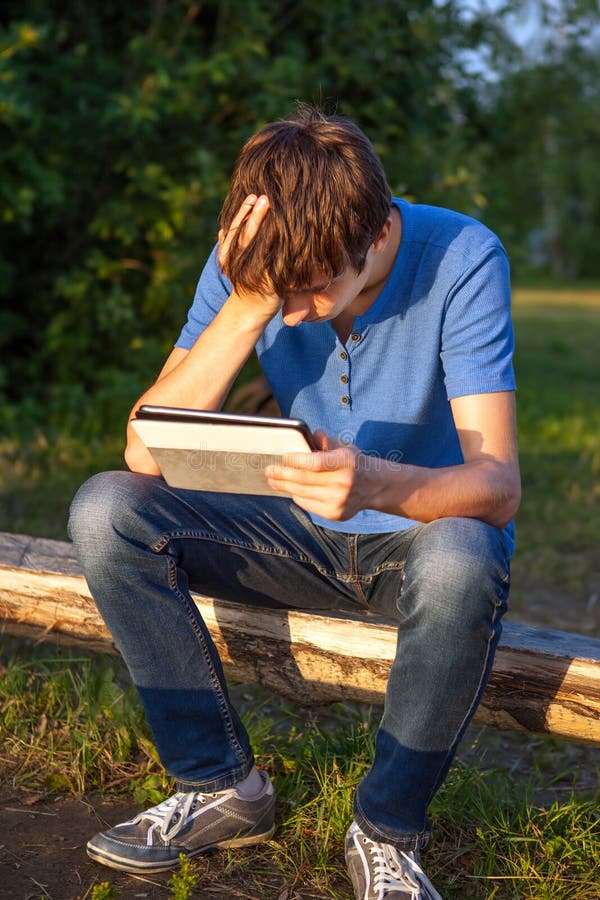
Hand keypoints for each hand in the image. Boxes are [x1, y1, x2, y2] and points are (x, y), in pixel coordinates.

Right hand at [218, 194, 281, 319]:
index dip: (242, 213)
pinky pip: (280, 265)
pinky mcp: (271, 285)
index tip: (251, 195)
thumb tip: (222, 231)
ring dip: (269, 231)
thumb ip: (230, 248)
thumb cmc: (243, 286)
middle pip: (245, 236)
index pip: (233, 230)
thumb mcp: (231, 266)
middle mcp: (239, 265)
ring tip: (277, 212)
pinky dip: (287, 250)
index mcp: (228, 258)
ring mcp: (255, 275)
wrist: (247, 314)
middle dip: (254, 216)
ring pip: (261, 248)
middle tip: (264, 197)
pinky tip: (295, 236)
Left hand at [265, 431, 380, 519]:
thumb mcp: (344, 447)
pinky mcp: (335, 514)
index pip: (316, 463)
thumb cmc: (353, 463)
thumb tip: (309, 434)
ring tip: (273, 480)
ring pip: (302, 493)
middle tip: (268, 470)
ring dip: (284, 486)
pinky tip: (291, 490)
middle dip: (282, 475)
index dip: (296, 461)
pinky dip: (297, 496)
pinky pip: (308, 504)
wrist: (374, 486)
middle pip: (304, 480)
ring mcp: (339, 501)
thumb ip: (325, 441)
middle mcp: (343, 483)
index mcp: (346, 462)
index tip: (282, 457)